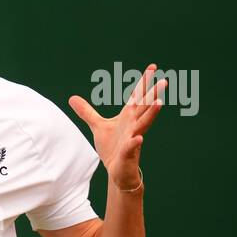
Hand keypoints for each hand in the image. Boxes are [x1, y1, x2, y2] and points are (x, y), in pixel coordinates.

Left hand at [69, 63, 164, 189]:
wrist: (116, 170)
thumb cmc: (112, 147)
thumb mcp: (98, 126)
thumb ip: (87, 112)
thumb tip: (72, 98)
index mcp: (128, 116)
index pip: (137, 96)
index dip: (144, 82)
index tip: (153, 67)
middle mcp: (133, 125)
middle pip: (144, 107)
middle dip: (153, 95)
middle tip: (164, 81)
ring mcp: (132, 138)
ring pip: (143, 124)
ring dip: (151, 114)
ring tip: (160, 103)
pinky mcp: (128, 153)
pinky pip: (132, 147)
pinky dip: (135, 143)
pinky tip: (139, 139)